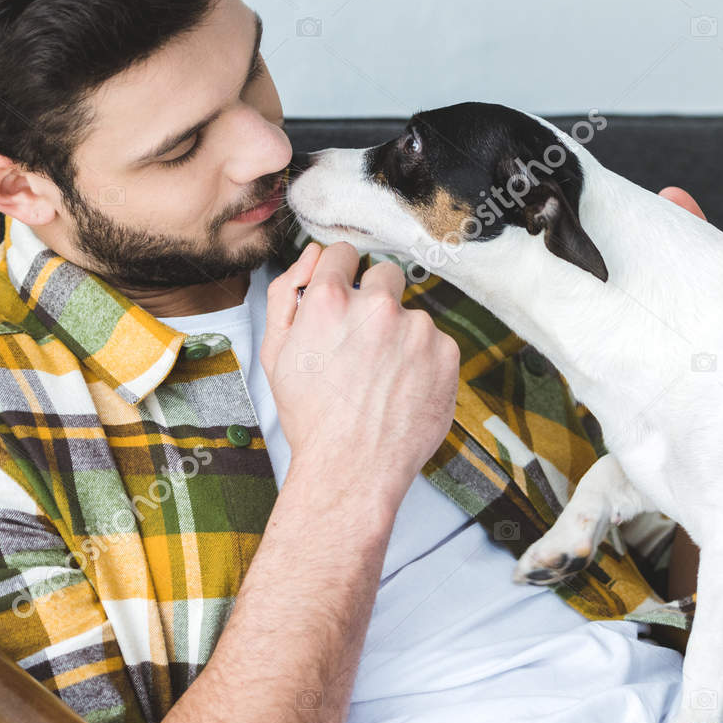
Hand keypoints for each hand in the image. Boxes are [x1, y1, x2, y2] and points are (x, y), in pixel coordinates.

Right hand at [260, 241, 460, 508]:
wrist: (352, 469)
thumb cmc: (311, 417)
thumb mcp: (276, 354)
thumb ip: (286, 295)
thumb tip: (312, 256)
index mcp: (331, 300)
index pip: (343, 253)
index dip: (340, 275)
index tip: (343, 297)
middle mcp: (378, 306)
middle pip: (384, 274)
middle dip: (374, 299)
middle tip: (363, 344)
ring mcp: (418, 329)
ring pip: (411, 316)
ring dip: (400, 336)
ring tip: (381, 380)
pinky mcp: (446, 353)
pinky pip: (435, 343)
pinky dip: (423, 362)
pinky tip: (402, 390)